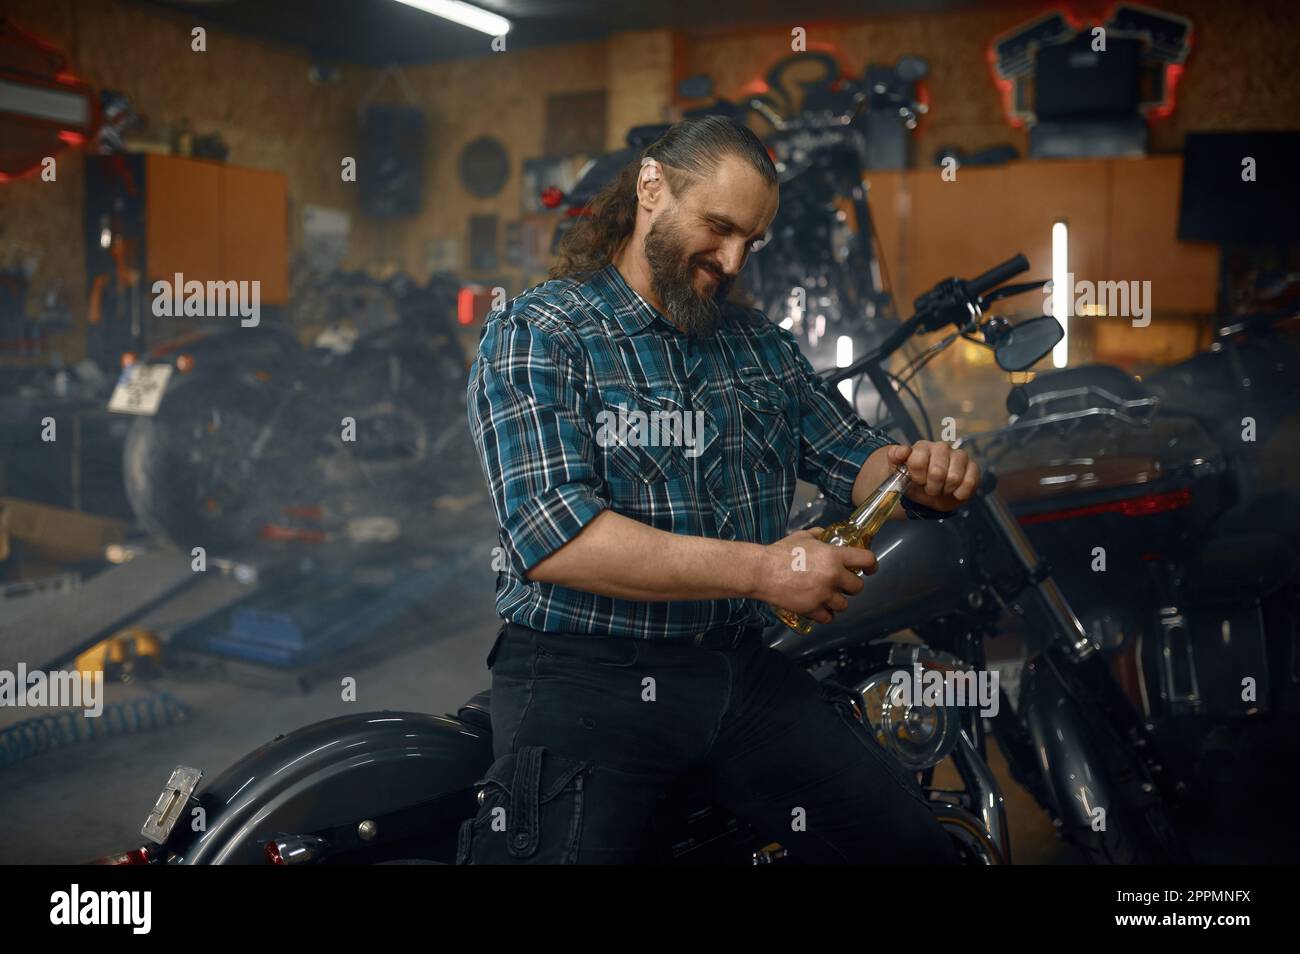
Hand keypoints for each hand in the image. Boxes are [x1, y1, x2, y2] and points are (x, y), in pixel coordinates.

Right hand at [757, 527, 876, 624]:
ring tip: (828, 597)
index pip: (867, 559)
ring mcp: (823, 594)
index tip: (870, 569)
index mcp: (834, 556)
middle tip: (841, 584)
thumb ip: (817, 535)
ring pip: (844, 605)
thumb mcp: (801, 537)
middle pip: (858, 587)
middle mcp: (833, 576)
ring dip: (838, 601)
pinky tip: (820, 609)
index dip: (871, 564)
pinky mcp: (812, 609)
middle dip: (850, 586)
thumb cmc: (780, 552)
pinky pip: (828, 617)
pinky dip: (825, 614)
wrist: (761, 571)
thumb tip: (823, 534)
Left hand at [884, 442, 978, 513]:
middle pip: (937, 472)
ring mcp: (959, 456)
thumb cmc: (913, 482)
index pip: (918, 461)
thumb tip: (902, 451)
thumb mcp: (897, 472)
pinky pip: (970, 482)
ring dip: (945, 490)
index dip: (917, 477)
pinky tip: (954, 492)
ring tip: (941, 489)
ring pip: (954, 478)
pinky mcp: (973, 467)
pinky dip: (960, 493)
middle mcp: (942, 448)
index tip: (916, 480)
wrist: (928, 495)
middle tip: (929, 488)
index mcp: (922, 447)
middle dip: (931, 487)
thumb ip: (894, 458)